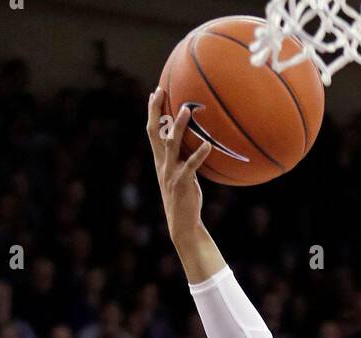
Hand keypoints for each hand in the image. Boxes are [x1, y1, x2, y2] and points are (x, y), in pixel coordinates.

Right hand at [146, 90, 211, 250]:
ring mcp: (171, 172)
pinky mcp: (182, 183)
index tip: (154, 93)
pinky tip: (208, 145)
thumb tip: (198, 142)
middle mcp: (162, 163)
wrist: (182, 223)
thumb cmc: (185, 198)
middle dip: (156, 110)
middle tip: (161, 91)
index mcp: (160, 160)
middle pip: (156, 132)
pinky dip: (199, 154)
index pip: (152, 131)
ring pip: (172, 144)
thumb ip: (185, 159)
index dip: (152, 112)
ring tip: (186, 110)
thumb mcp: (182, 175)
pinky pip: (191, 165)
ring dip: (178, 126)